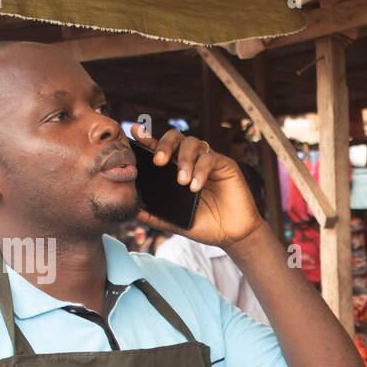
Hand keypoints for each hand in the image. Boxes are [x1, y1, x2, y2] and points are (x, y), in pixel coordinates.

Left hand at [130, 124, 264, 245]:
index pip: (160, 149)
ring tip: (182, 181)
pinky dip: (200, 170)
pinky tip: (195, 187)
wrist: (232, 236)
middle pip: (175, 137)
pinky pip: (209, 158)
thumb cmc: (206, 226)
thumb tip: (134, 211)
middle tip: (158, 162)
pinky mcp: (225, 164)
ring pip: (192, 143)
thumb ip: (156, 216)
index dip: (147, 138)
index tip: (134, 131)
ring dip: (184, 159)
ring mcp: (208, 161)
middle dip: (164, 145)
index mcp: (176, 170)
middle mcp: (192, 161)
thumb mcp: (176, 222)